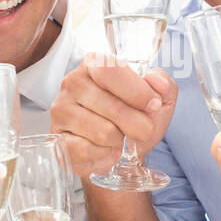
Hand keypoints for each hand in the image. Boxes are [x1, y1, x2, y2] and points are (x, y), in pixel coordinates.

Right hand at [50, 53, 177, 177]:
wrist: (120, 149)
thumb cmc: (135, 117)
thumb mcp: (158, 99)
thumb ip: (164, 85)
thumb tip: (156, 83)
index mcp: (94, 64)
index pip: (110, 71)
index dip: (136, 91)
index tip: (154, 106)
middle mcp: (72, 82)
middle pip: (110, 106)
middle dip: (137, 124)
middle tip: (144, 130)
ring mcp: (61, 110)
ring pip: (102, 132)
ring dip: (120, 141)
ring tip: (121, 139)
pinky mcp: (57, 137)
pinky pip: (86, 151)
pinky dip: (105, 156)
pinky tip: (108, 151)